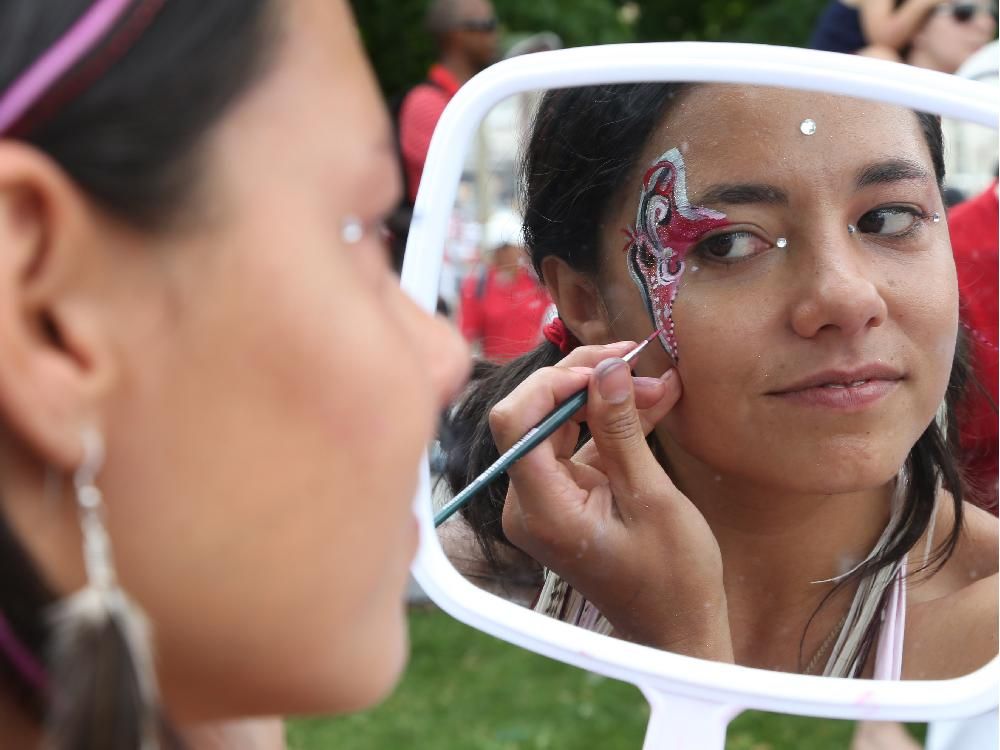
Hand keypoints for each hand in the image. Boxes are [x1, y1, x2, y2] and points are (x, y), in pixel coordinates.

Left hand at [489, 343, 731, 659]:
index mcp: (542, 510)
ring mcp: (542, 500)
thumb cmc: (672, 579)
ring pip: (557, 423)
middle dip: (585, 382)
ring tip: (656, 382)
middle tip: (638, 363)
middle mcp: (528, 503)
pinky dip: (610, 422)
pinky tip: (652, 401)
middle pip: (533, 415)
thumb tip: (608, 369)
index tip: (605, 366)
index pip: (515, 422)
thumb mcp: (652, 498)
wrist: (675, 630)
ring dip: (604, 397)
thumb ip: (623, 430)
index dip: (553, 382)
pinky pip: (577, 444)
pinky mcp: (562, 497)